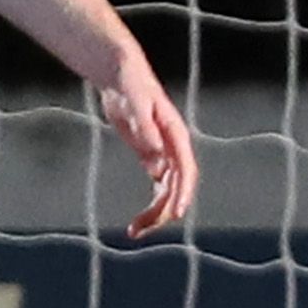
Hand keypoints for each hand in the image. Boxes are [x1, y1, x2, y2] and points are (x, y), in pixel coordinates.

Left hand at [100, 59, 196, 237]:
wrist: (121, 76)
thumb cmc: (131, 84)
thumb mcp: (135, 102)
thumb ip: (145, 129)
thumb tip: (157, 159)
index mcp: (175, 135)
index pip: (186, 170)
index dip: (183, 193)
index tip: (177, 214)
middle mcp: (173, 149)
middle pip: (177, 187)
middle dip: (163, 210)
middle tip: (141, 229)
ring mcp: (163, 155)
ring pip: (167, 193)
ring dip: (156, 214)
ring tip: (135, 232)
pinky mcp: (151, 157)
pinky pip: (157, 188)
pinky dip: (150, 206)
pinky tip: (137, 223)